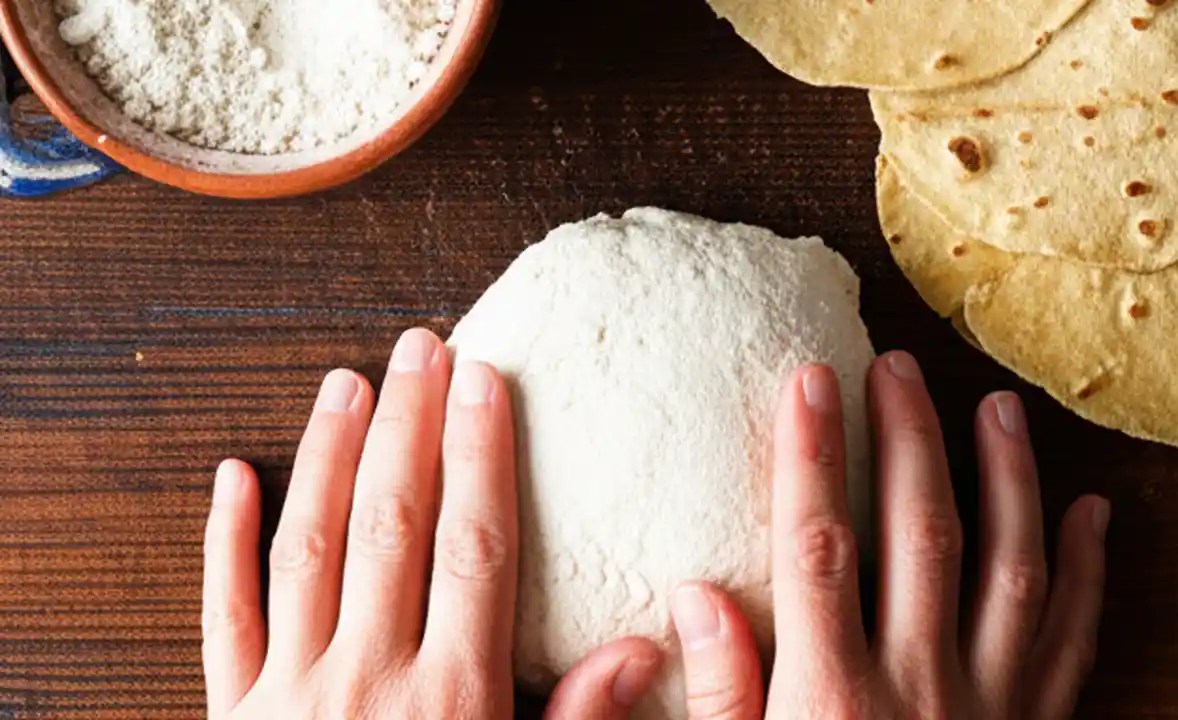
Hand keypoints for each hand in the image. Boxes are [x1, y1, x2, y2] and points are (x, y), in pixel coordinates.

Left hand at [202, 328, 540, 717]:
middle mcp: (369, 682)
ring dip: (329, 457)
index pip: (472, 547)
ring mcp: (292, 696)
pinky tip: (234, 475)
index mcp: (453, 698)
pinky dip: (224, 541)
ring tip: (346, 384)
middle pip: (391, 526)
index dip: (478, 456)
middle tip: (420, 352)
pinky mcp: (233, 716)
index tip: (482, 383)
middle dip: (408, 426)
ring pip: (310, 548)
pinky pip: (226, 615)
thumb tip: (644, 651)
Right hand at [558, 351, 1105, 718]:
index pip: (819, 547)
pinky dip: (1086, 572)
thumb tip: (695, 596)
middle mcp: (919, 686)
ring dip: (1008, 481)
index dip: (814, 455)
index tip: (810, 377)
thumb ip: (718, 694)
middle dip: (908, 440)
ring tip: (998, 409)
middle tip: (896, 366)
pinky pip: (1072, 639)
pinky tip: (1088, 513)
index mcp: (833, 696)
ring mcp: (989, 704)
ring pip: (1011, 569)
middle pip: (919, 535)